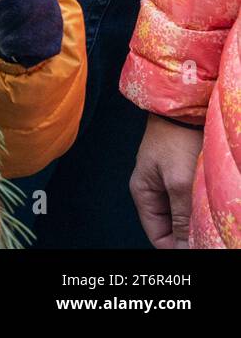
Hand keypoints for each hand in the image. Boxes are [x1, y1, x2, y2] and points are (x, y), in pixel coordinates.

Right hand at [130, 114, 202, 247]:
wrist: (184, 107)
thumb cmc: (175, 141)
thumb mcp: (179, 183)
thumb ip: (182, 217)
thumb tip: (185, 247)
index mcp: (143, 194)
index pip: (158, 236)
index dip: (177, 248)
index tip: (200, 249)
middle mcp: (155, 190)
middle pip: (173, 227)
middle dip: (191, 233)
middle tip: (211, 236)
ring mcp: (170, 181)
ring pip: (185, 213)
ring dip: (199, 219)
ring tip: (213, 218)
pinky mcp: (184, 173)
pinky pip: (193, 200)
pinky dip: (204, 205)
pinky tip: (215, 204)